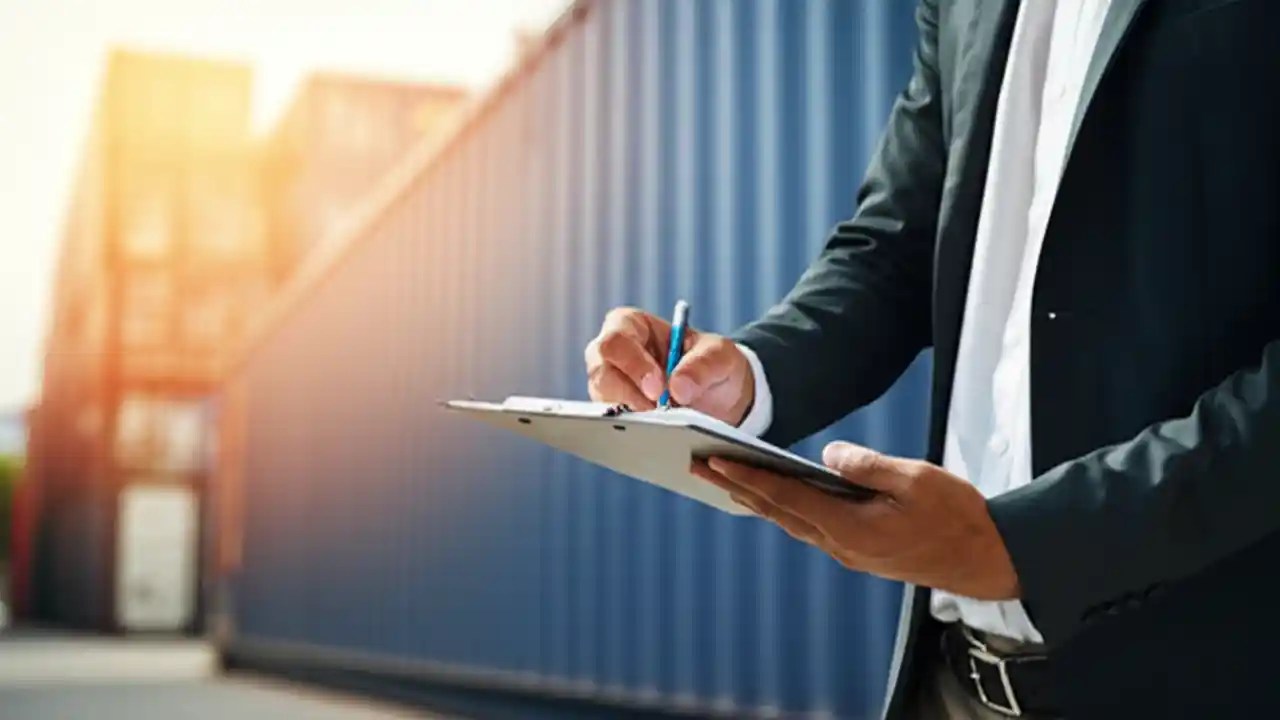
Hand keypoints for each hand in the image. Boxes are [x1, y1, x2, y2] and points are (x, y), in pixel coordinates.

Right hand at [585, 307, 755, 424]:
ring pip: (603, 403)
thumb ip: (703, 365)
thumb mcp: (720, 355)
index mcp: (632, 325)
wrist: (718, 396)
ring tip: (661, 426)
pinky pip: (612, 425)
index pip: (617, 340)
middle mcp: (613, 355)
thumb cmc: (712, 364)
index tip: (657, 388)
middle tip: (658, 412)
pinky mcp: (615, 413)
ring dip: (632, 417)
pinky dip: (631, 432)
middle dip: (628, 395)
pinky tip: (654, 437)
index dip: (633, 364)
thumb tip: (677, 388)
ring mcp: (610, 386)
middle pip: (601, 373)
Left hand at [691, 442, 1019, 599]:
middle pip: (777, 512)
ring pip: (791, 521)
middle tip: (698, 466)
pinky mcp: (858, 551)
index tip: (714, 461)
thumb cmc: (956, 515)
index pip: (785, 497)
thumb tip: (827, 456)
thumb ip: (866, 465)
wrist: (986, 557)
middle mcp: (841, 545)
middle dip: (735, 487)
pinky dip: (785, 509)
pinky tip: (773, 496)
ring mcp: (849, 552)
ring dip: (756, 499)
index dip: (746, 477)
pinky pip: (810, 526)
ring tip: (724, 478)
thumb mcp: (913, 478)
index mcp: (851, 528)